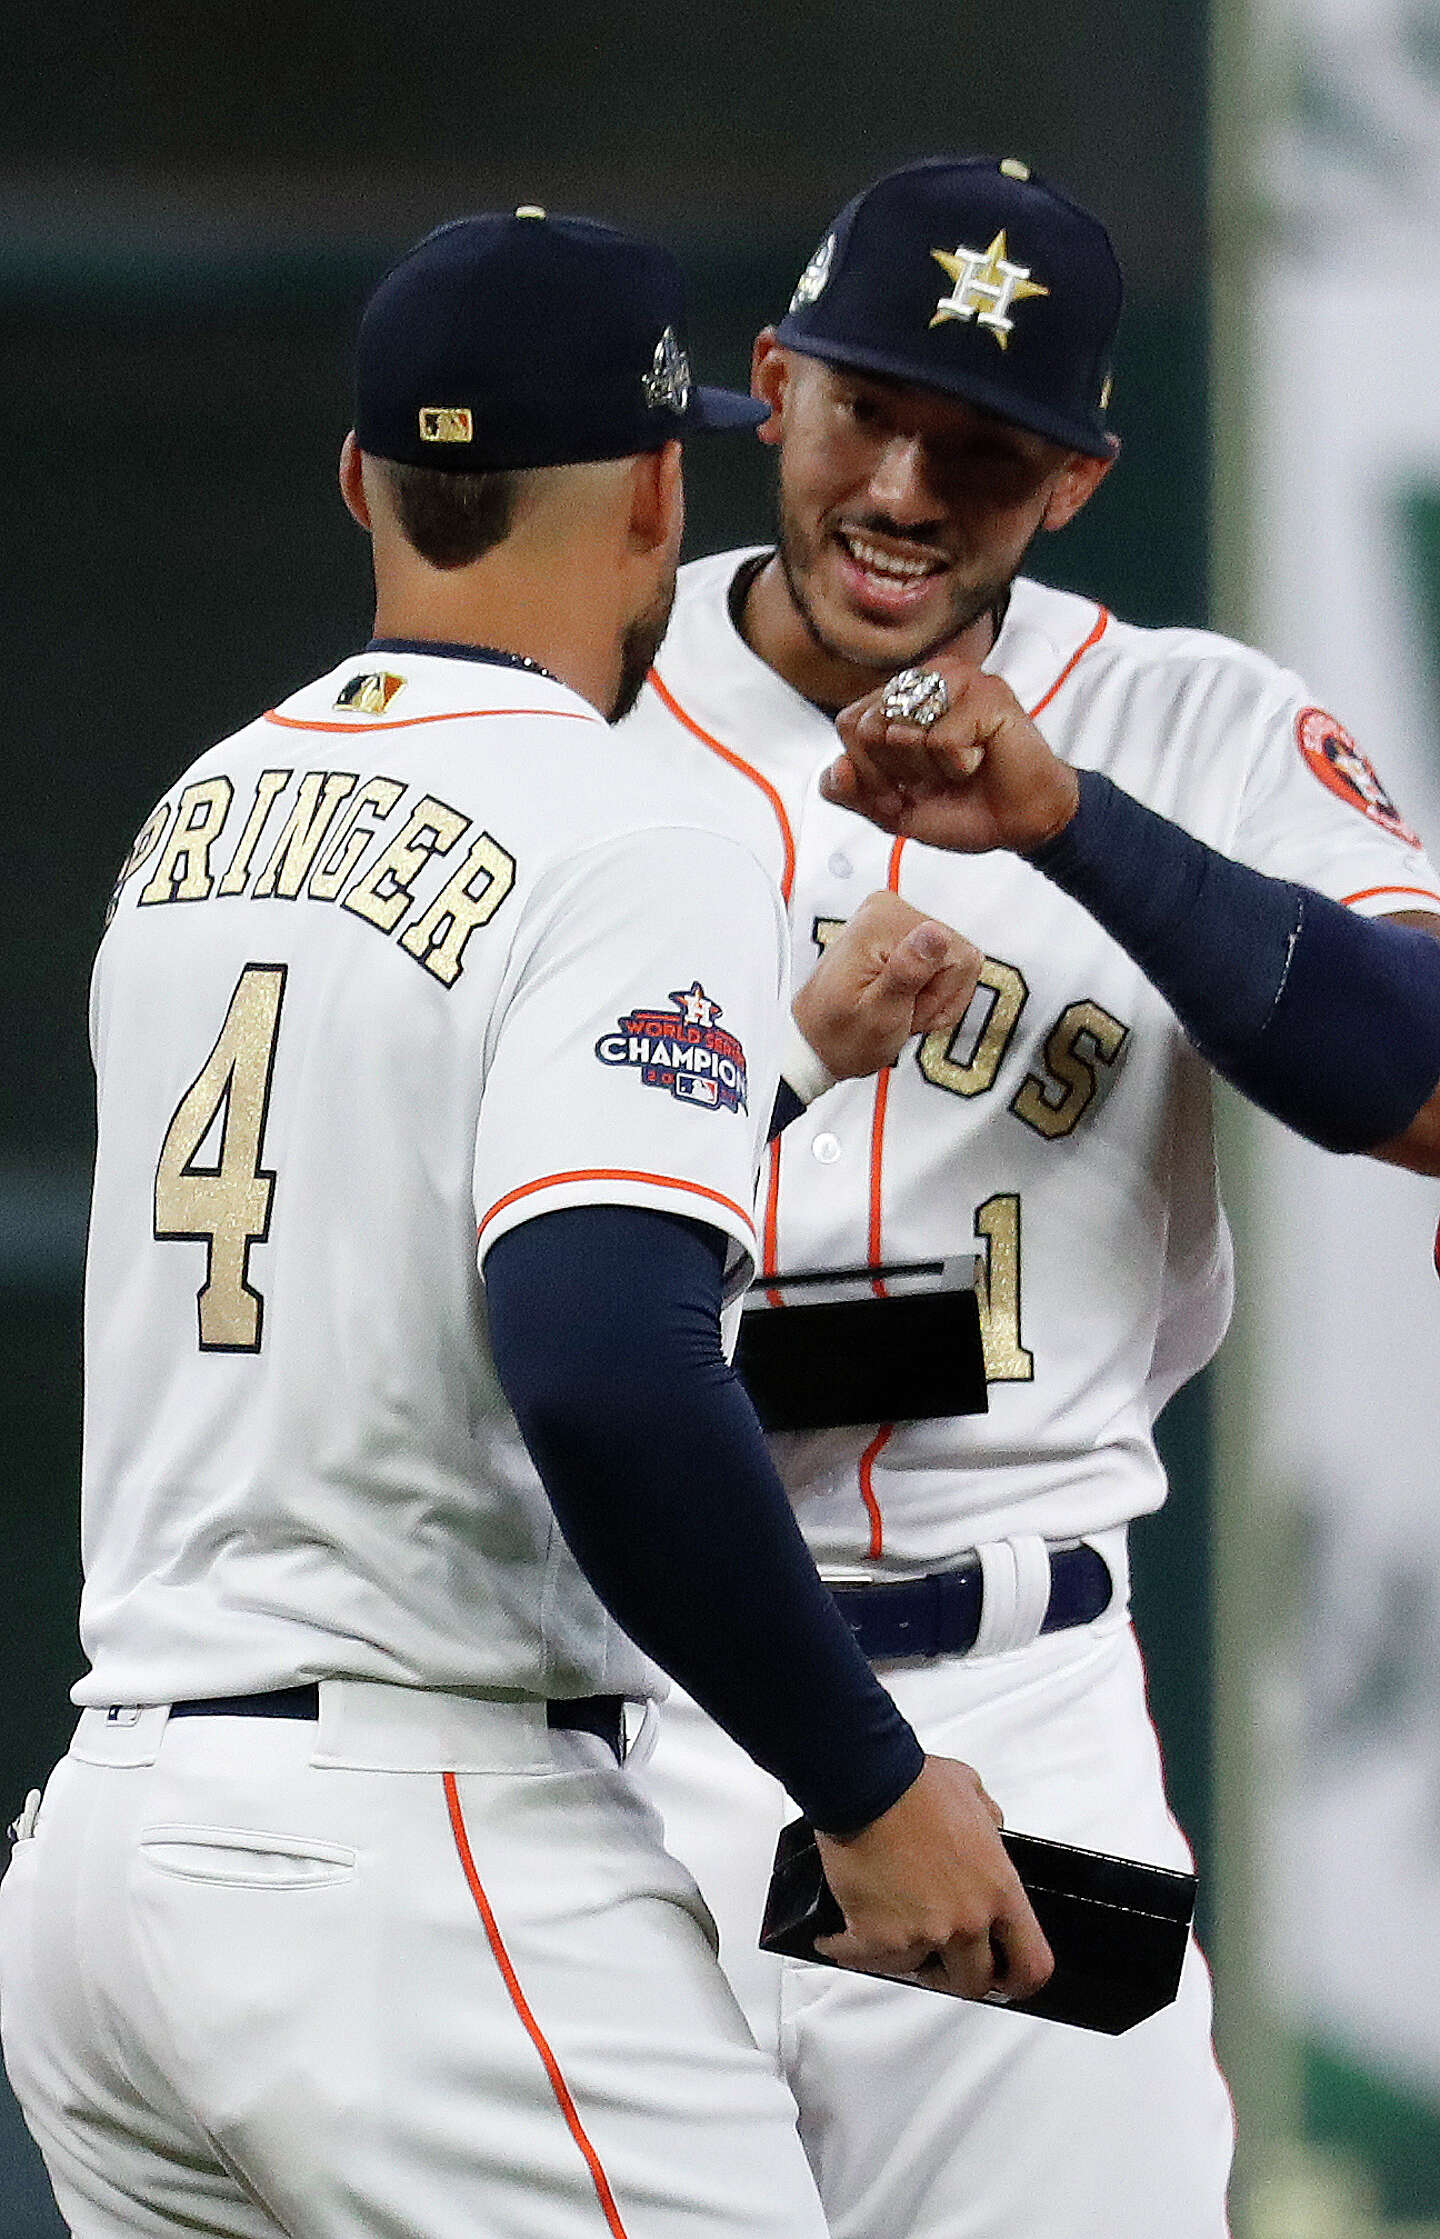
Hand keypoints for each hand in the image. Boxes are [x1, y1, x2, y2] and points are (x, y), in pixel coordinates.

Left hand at [792, 891, 981, 1080]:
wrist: (819, 1039)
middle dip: (936, 997)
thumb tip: (936, 933)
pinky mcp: (905, 935)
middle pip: (960, 957)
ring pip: (957, 963)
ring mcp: (898, 921)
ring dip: (934, 998)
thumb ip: (908, 971)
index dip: (939, 994)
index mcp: (883, 921)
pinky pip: (944, 965)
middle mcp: (890, 910)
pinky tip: (904, 1001)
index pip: (959, 955)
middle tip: (901, 1011)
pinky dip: (930, 994)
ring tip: (899, 1008)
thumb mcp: (878, 1012)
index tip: (907, 1006)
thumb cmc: (840, 1033)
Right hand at [814, 1756, 1052, 2001]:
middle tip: (938, 1953)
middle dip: (954, 1971)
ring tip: (887, 1919)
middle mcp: (967, 1920)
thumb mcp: (973, 1792)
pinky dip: (849, 1947)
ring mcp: (923, 1934)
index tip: (1006, 1978)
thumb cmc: (913, 1783)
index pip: (1032, 1964)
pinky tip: (844, 1928)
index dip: (1018, 1980)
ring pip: (916, 1971)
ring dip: (902, 1952)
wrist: (866, 1781)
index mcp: (999, 1890)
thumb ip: (990, 1822)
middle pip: (973, 1983)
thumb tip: (989, 1832)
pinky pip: (864, 1961)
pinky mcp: (877, 1939)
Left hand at [822, 659, 1079, 856]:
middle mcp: (924, 681)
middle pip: (869, 727)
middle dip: (898, 774)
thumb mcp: (892, 811)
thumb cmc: (963, 808)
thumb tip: (836, 768)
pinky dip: (959, 765)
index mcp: (897, 699)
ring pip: (902, 731)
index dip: (868, 772)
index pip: (849, 725)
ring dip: (930, 769)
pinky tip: (982, 758)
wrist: (1021, 824)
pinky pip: (941, 739)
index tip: (901, 792)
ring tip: (961, 767)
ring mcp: (956, 679)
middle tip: (936, 782)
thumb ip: (852, 793)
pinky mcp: (987, 691)